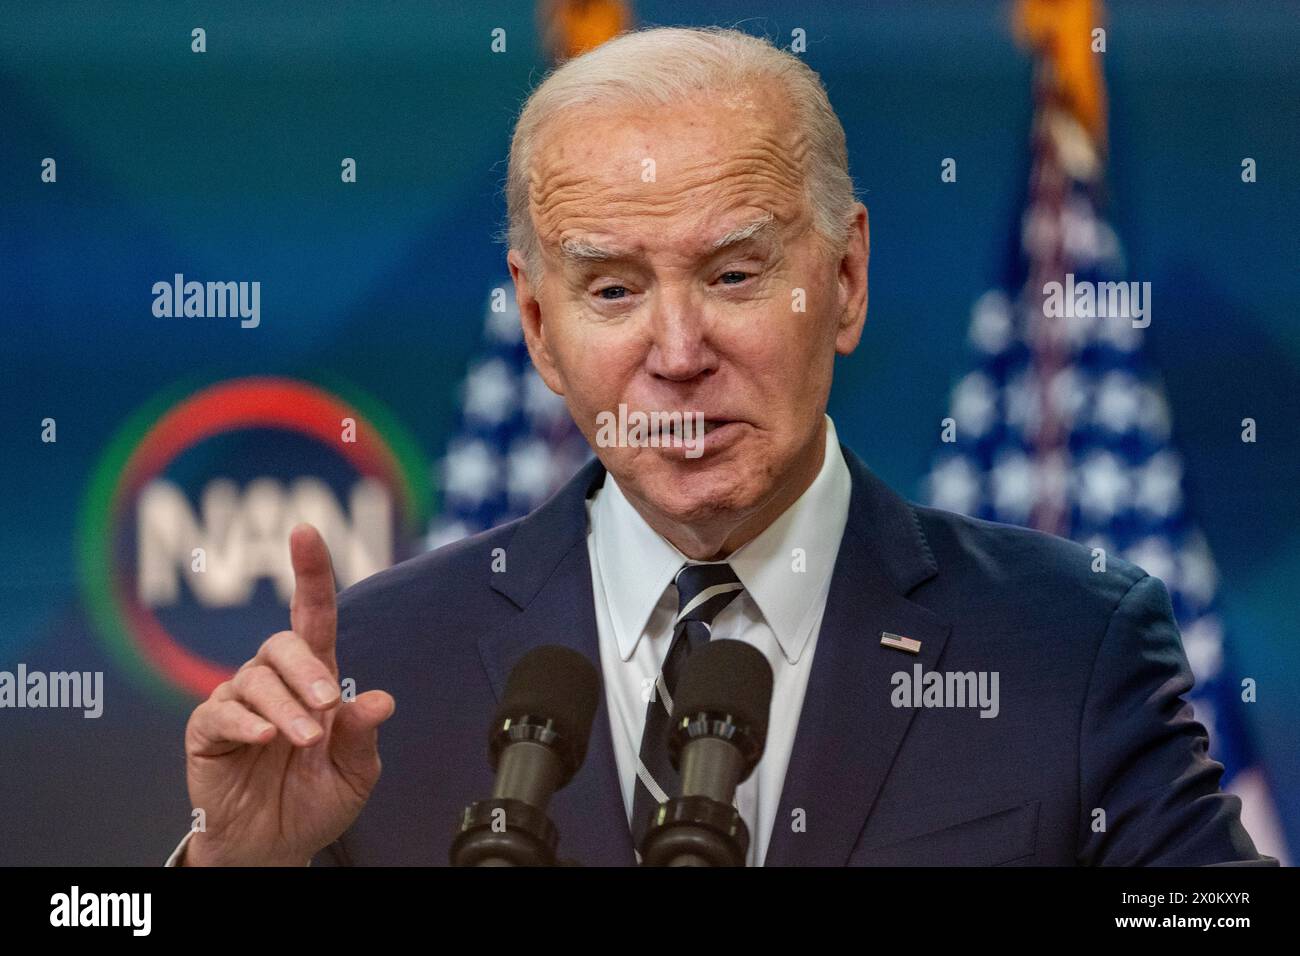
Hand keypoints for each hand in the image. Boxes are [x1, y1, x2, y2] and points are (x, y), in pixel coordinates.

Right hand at [182, 523, 394, 864]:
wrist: (275, 847)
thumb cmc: (314, 801)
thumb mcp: (356, 773)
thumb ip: (362, 735)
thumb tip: (380, 699)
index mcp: (316, 680)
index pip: (313, 615)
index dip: (310, 573)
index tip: (305, 533)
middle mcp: (276, 682)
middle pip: (284, 644)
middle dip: (309, 670)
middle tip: (329, 705)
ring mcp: (238, 703)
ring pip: (256, 680)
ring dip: (285, 709)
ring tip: (303, 742)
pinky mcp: (207, 732)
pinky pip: (221, 713)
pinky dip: (245, 723)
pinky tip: (263, 739)